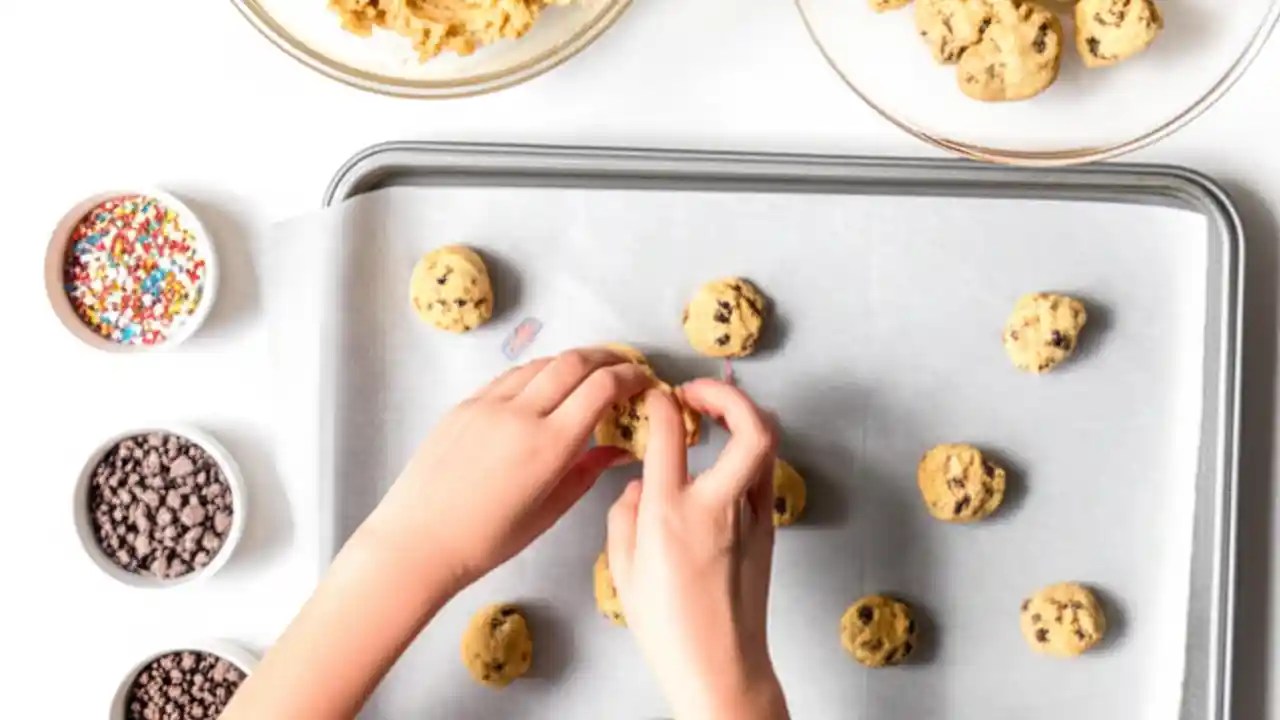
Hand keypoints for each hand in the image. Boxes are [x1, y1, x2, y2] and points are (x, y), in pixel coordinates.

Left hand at [368, 348, 651, 589]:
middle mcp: (521, 414)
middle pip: (575, 362)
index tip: (645, 382)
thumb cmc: (487, 541)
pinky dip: (537, 373)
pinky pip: (510, 376)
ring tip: (588, 374)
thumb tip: (617, 449)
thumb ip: (586, 473)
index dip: (630, 377)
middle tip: (625, 367)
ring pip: (541, 363)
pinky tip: (544, 386)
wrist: (418, 541)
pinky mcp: (465, 405)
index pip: (601, 388)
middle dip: (608, 358)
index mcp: (549, 446)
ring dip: (572, 362)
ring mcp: (489, 404)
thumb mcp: (547, 512)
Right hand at [606, 379, 788, 719]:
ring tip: (715, 415)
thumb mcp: (622, 569)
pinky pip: (765, 474)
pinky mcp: (768, 530)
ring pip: (765, 446)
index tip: (655, 398)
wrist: (720, 668)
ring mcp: (751, 517)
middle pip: (750, 427)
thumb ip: (624, 515)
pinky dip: (749, 452)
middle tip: (698, 392)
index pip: (670, 434)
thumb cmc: (667, 628)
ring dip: (743, 418)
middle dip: (727, 395)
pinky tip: (726, 458)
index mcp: (670, 514)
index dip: (661, 403)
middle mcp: (717, 507)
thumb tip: (639, 484)